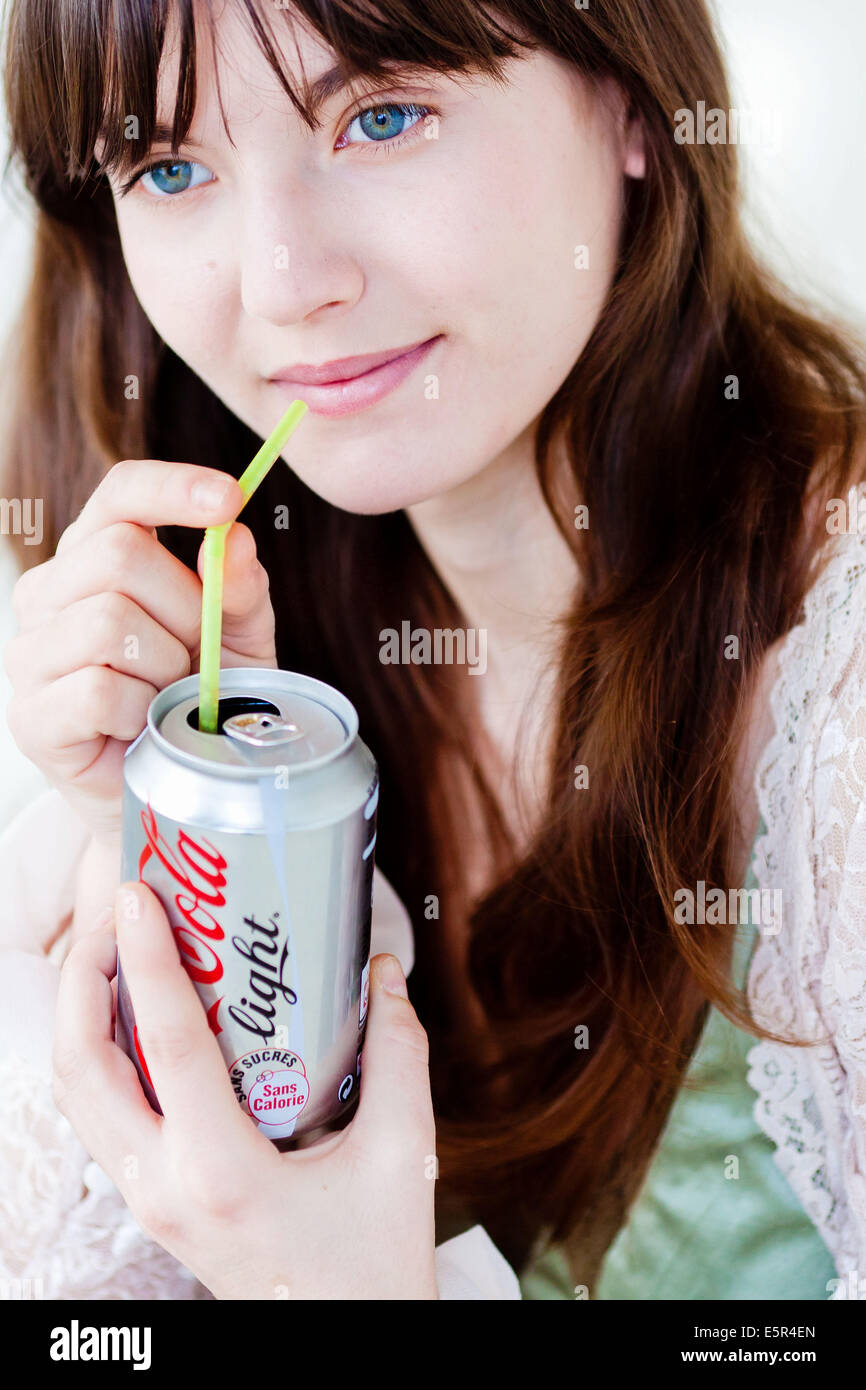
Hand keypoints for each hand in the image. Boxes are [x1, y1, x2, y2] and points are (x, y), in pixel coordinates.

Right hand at [4, 459, 277, 846]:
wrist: (172, 791)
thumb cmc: (199, 704)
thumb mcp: (239, 642)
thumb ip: (239, 591)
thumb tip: (234, 534)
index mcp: (97, 557)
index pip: (122, 493)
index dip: (173, 487)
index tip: (228, 496)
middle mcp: (50, 594)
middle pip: (119, 554)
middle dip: (184, 609)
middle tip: (197, 656)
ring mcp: (30, 653)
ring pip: (109, 623)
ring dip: (164, 667)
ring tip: (167, 696)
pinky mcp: (30, 714)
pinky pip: (98, 690)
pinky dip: (142, 712)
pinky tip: (143, 727)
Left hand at [52, 880, 439, 1299]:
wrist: (345, 1339)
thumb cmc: (372, 1262)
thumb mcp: (401, 1154)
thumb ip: (398, 1054)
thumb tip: (383, 972)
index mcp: (223, 1173)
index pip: (167, 1045)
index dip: (146, 960)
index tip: (137, 894)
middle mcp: (165, 1187)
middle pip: (80, 1069)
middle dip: (83, 978)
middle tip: (119, 913)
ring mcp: (148, 1199)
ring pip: (75, 1095)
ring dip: (80, 1014)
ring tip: (116, 950)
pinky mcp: (152, 1200)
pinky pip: (98, 1116)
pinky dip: (97, 1053)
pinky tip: (134, 1016)